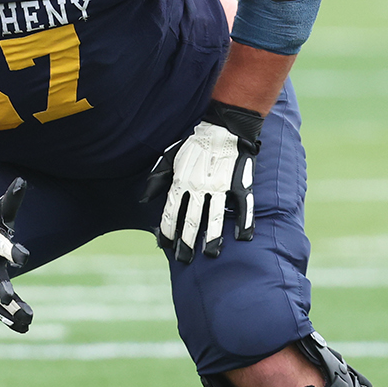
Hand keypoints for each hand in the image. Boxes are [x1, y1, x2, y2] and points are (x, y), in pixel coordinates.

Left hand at [143, 100, 262, 263]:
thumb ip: (157, 179)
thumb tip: (143, 199)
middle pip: (191, 220)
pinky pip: (243, 207)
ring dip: (212, 238)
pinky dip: (244, 222)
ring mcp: (221, 187)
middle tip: (184, 258)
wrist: (224, 128)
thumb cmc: (195, 145)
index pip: (171, 212)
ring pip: (215, 217)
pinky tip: (242, 237)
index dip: (168, 230)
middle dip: (186, 242)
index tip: (167, 244)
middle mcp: (200, 187)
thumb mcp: (169, 157)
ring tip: (210, 254)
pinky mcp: (240, 184)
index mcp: (181, 181)